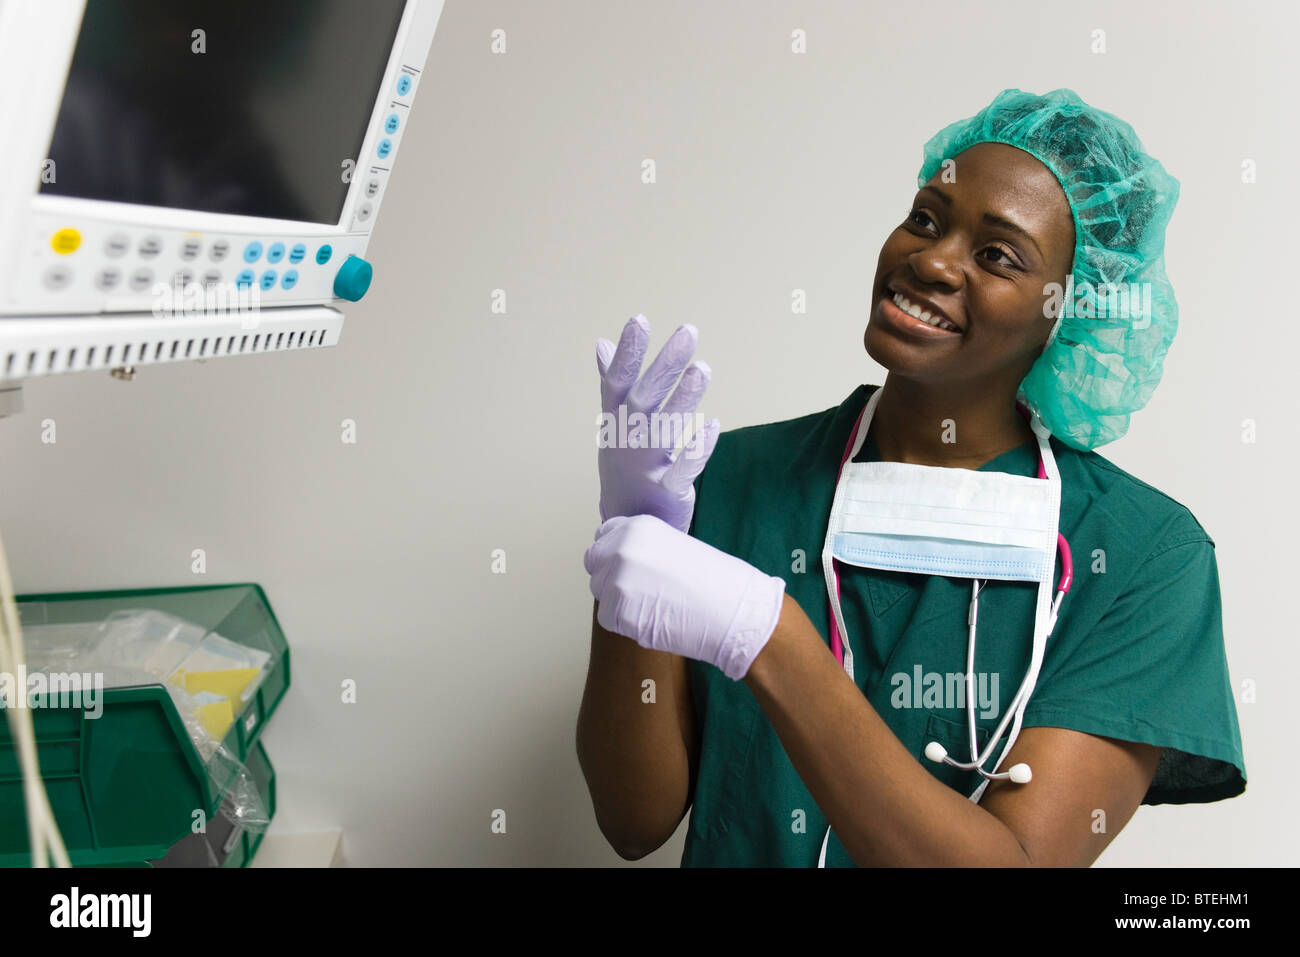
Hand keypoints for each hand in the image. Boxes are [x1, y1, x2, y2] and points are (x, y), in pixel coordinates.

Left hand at [584, 514, 785, 679]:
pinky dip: (626, 622)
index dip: (614, 552)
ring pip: (601, 592)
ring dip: (619, 601)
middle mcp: (620, 548)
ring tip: (654, 603)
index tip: (627, 564)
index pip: (603, 535)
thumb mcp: (672, 545)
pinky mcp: (617, 611)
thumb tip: (621, 559)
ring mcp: (616, 580)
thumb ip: (642, 547)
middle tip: (639, 589)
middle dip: (610, 576)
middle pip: (594, 563)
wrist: (731, 609)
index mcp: (635, 527)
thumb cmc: (711, 580)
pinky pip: (609, 618)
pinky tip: (653, 617)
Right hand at [596, 315, 720, 532]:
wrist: (625, 525)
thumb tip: (602, 343)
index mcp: (615, 422)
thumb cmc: (624, 465)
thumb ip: (613, 384)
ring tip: (702, 369)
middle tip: (688, 332)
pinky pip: (682, 471)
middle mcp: (626, 441)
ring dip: (682, 399)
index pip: (617, 382)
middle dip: (664, 365)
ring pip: (662, 430)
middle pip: (643, 399)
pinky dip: (696, 451)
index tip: (639, 319)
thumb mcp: (614, 424)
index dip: (628, 353)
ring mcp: (645, 468)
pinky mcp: (667, 493)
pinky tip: (713, 426)